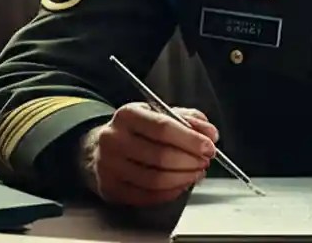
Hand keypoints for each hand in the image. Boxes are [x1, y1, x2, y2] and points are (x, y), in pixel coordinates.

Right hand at [78, 103, 218, 206]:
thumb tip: (210, 133)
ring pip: (155, 179)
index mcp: (128, 115)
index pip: (163, 128)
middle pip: (161, 156)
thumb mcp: (161, 114)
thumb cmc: (137, 130)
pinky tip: (180, 185)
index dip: (191, 140)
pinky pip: (146, 196)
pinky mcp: (109, 188)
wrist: (101, 147)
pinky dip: (170, 193)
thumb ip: (189, 120)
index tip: (210, 147)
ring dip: (183, 179)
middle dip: (191, 161)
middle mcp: (113, 139)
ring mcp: (108, 166)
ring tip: (195, 173)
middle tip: (205, 162)